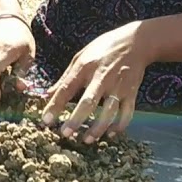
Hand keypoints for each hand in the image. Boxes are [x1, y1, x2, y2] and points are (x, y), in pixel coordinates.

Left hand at [41, 22, 148, 143]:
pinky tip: (110, 134)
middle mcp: (101, 78)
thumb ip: (65, 77)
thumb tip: (47, 94)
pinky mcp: (131, 92)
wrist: (136, 42)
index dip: (55, 105)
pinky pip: (126, 113)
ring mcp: (118, 86)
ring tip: (86, 140)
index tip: (46, 120)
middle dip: (76, 119)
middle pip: (88, 102)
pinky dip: (119, 125)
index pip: (67, 88)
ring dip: (97, 128)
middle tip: (65, 133)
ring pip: (108, 111)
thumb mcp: (81, 56)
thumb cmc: (104, 48)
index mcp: (85, 67)